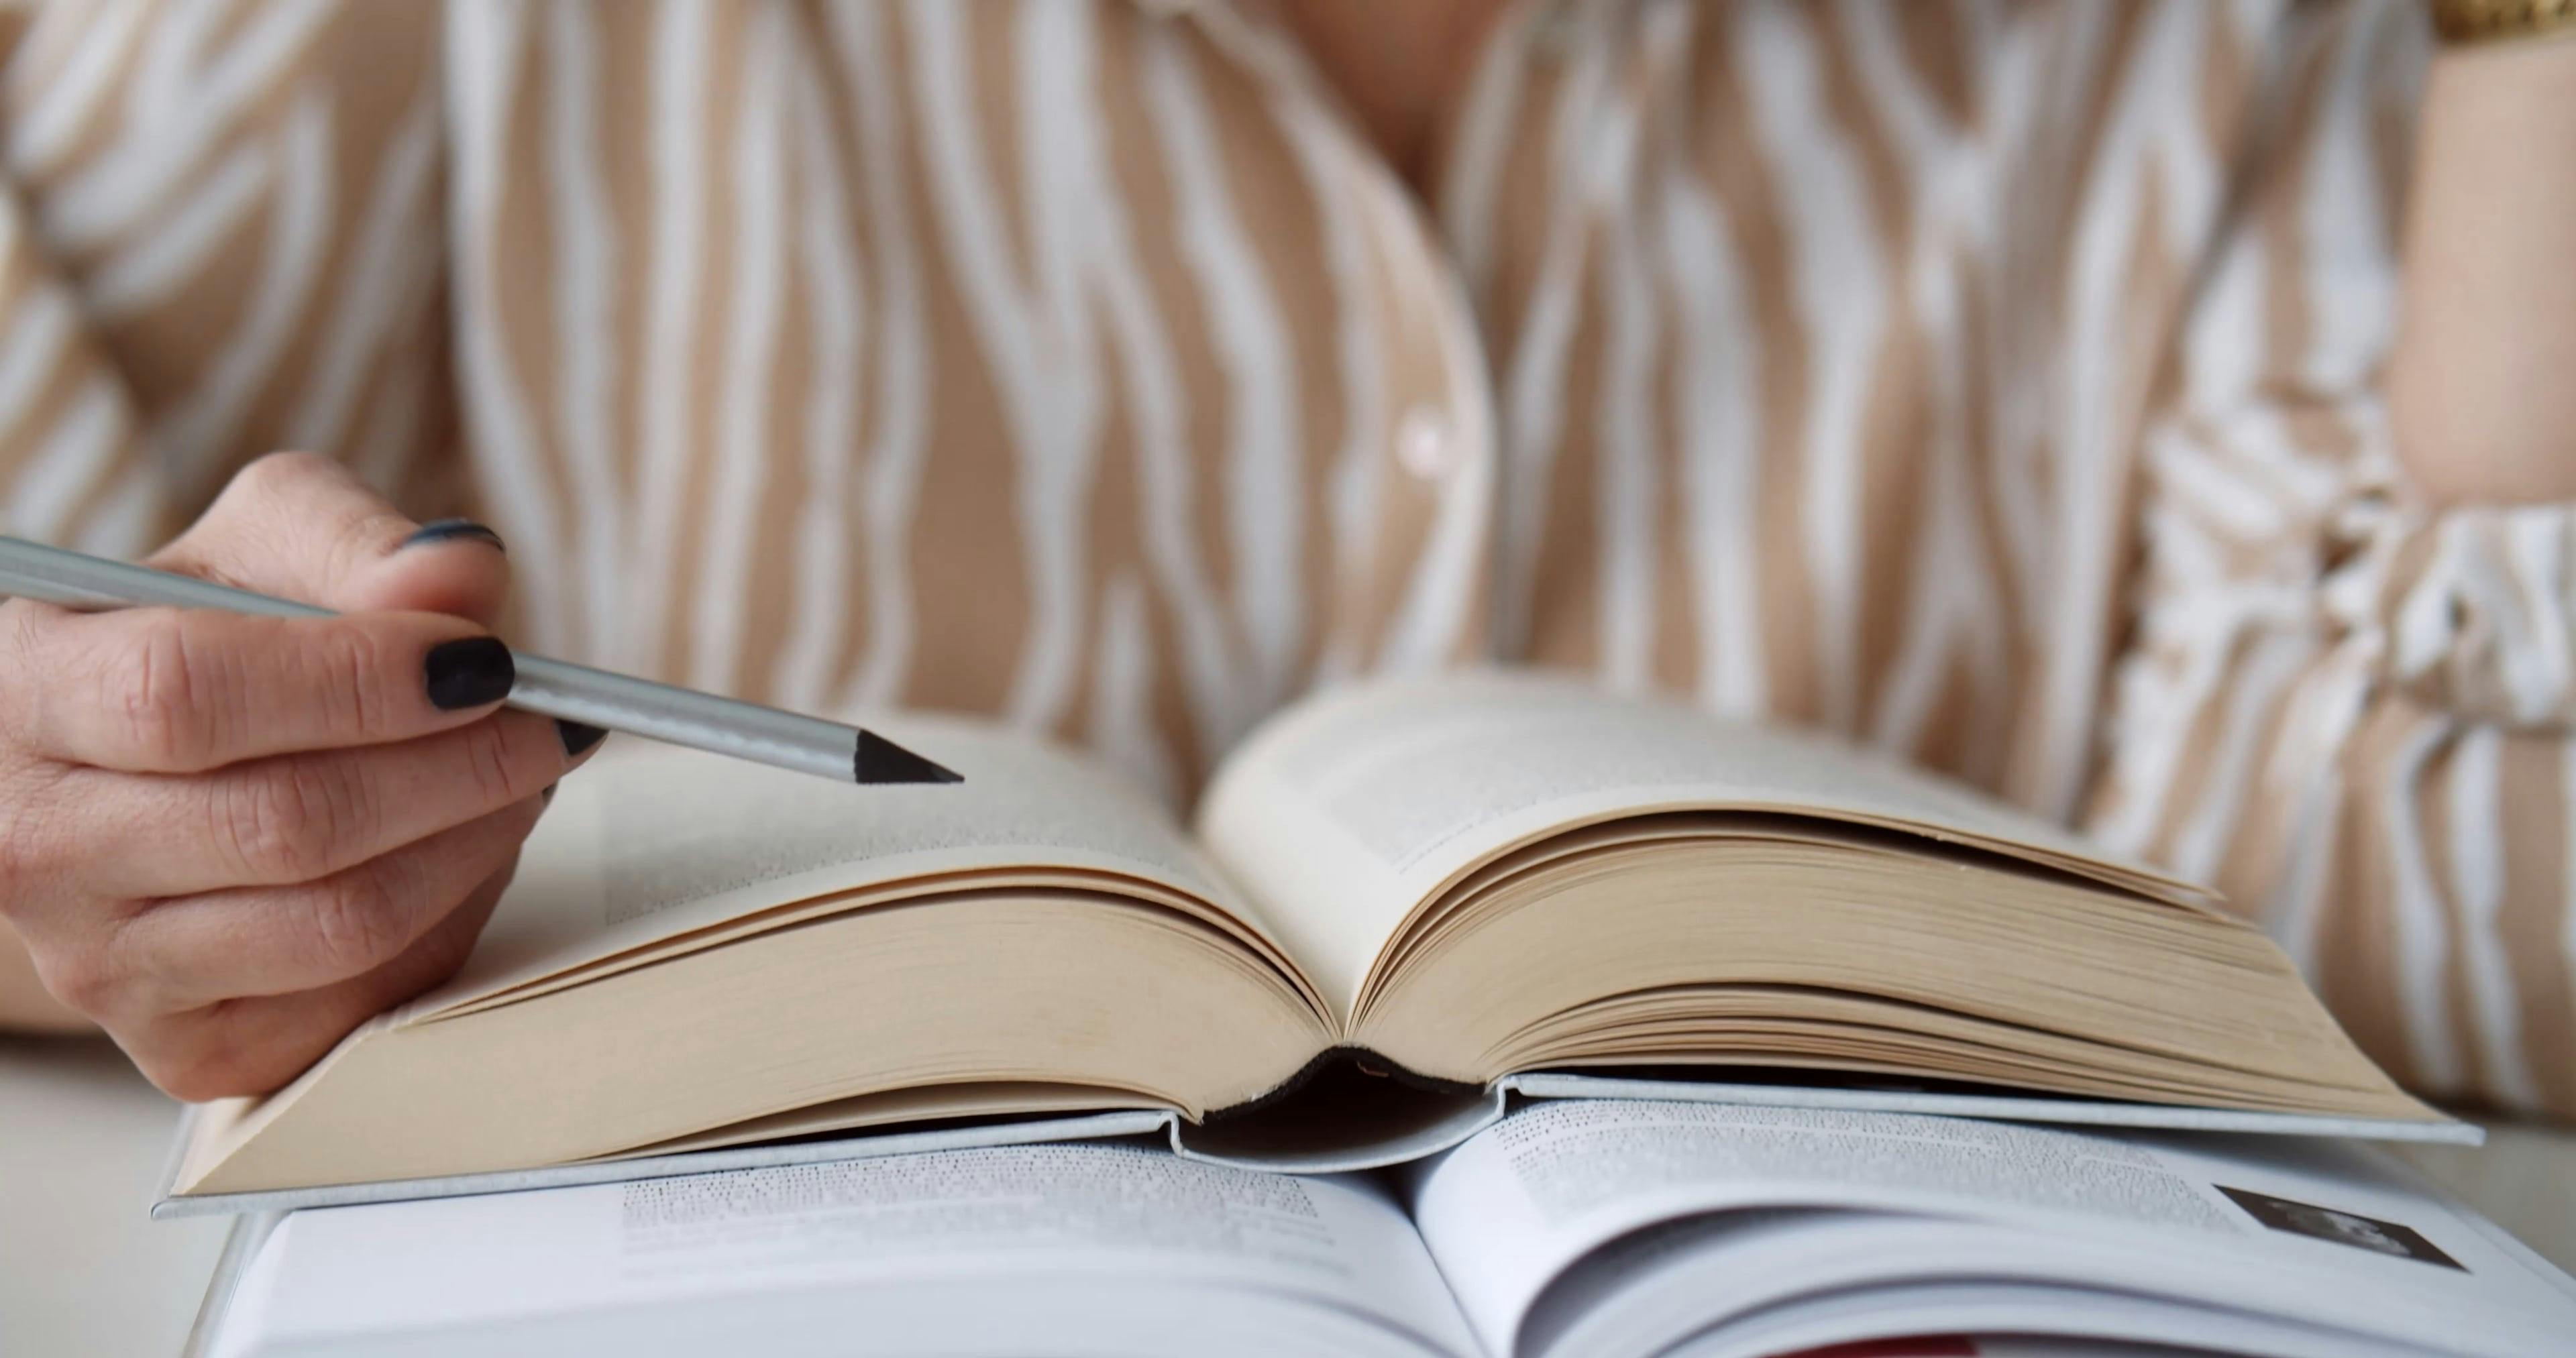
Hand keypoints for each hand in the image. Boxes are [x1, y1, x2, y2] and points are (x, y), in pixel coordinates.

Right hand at [0, 454, 598, 1098]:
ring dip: (472, 844)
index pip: (186, 695)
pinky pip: (361, 995)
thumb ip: (356, 545)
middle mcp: (35, 847)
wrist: (146, 774)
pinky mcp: (189, 1050)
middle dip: (457, 768)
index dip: (358, 679)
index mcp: (25, 694)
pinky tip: (462, 851)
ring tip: (520, 778)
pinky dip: (450, 917)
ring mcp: (101, 968)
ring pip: (339, 921)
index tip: (481, 661)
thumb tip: (457, 572)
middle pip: (287, 824)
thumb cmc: (208, 642)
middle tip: (547, 724)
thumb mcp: (263, 548)